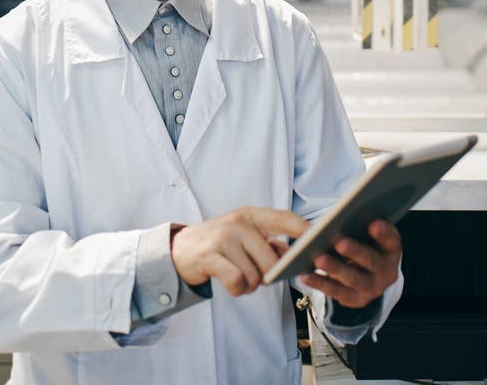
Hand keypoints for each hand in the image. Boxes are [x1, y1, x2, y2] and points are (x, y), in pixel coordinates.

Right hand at [171, 206, 308, 296]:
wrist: (181, 249)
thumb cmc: (222, 244)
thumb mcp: (245, 235)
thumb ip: (270, 242)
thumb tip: (302, 255)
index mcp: (252, 215)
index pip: (286, 220)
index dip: (306, 232)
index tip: (324, 243)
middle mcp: (239, 222)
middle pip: (273, 259)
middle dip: (270, 275)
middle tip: (258, 275)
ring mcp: (224, 238)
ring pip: (255, 275)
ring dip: (251, 285)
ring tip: (240, 276)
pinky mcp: (210, 256)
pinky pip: (238, 283)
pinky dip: (238, 290)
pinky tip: (230, 282)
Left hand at [300, 219, 401, 308]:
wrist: (364, 270)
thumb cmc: (361, 241)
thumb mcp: (363, 231)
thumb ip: (354, 222)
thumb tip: (335, 218)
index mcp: (390, 249)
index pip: (391, 239)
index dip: (384, 232)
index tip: (373, 223)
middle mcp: (386, 270)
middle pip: (372, 260)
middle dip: (355, 251)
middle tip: (339, 242)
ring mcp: (372, 288)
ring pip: (354, 279)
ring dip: (336, 269)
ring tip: (319, 259)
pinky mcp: (356, 299)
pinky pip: (337, 292)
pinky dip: (321, 284)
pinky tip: (306, 275)